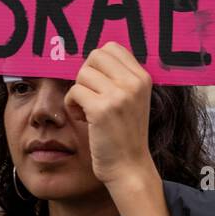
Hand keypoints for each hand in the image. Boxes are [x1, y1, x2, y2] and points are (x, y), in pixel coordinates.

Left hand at [65, 42, 155, 190]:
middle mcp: (134, 83)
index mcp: (143, 78)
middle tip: (90, 96)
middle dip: (86, 75)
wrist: (129, 168)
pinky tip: (83, 118)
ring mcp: (119, 95)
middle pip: (95, 56)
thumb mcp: (133, 100)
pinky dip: (71, 104)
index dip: (98, 64)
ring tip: (87, 110)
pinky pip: (74, 91)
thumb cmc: (124, 134)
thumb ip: (120, 78)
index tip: (99, 84)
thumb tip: (93, 57)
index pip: (112, 48)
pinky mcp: (102, 109)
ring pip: (82, 73)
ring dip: (78, 91)